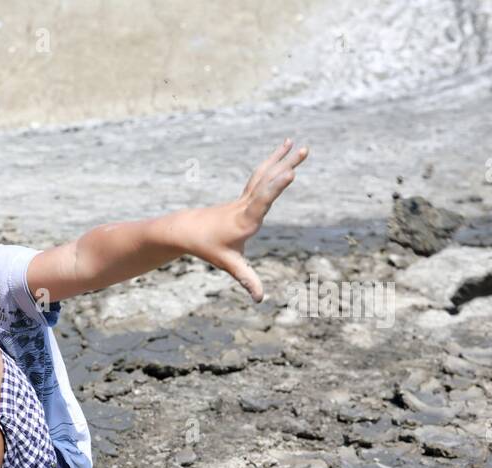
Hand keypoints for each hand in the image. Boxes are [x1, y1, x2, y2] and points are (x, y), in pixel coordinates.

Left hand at [190, 138, 308, 301]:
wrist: (187, 230)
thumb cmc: (209, 247)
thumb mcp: (230, 265)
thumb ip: (247, 279)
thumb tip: (260, 299)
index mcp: (245, 220)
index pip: (262, 201)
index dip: (275, 188)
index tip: (289, 173)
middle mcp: (246, 205)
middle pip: (267, 181)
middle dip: (285, 166)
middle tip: (303, 150)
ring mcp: (244, 198)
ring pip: (264, 174)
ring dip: (281, 159)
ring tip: (296, 144)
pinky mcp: (244, 197)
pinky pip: (261, 176)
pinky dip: (272, 163)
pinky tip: (281, 152)